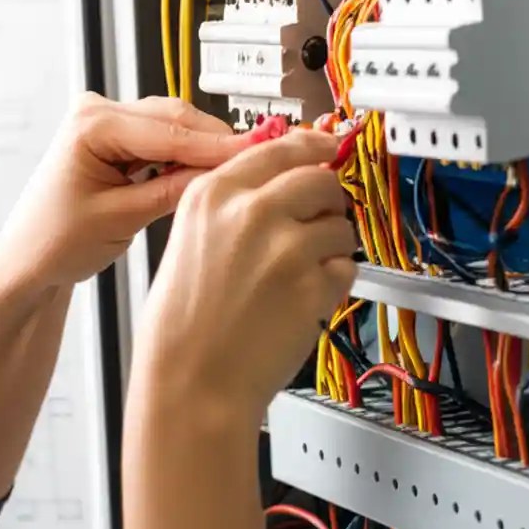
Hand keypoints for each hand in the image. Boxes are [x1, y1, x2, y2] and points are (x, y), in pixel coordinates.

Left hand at [0, 93, 250, 289]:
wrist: (28, 262)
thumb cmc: (53, 243)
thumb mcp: (121, 219)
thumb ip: (174, 192)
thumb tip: (224, 174)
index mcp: (90, 125)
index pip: (170, 131)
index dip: (219, 146)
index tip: (260, 153)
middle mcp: (95, 113)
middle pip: (176, 119)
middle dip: (217, 143)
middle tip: (262, 161)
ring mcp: (104, 122)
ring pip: (173, 127)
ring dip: (203, 149)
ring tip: (241, 172)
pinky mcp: (115, 139)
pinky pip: (161, 140)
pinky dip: (185, 156)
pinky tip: (209, 174)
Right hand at [132, 129, 357, 421]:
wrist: (191, 381)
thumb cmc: (181, 327)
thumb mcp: (188, 242)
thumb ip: (230, 206)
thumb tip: (276, 185)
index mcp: (212, 195)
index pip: (280, 147)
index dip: (313, 147)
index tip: (329, 147)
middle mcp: (249, 210)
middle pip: (320, 178)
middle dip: (327, 200)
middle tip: (317, 222)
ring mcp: (285, 245)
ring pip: (341, 224)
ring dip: (331, 246)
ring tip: (299, 276)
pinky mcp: (313, 282)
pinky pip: (346, 267)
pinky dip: (334, 282)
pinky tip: (301, 300)